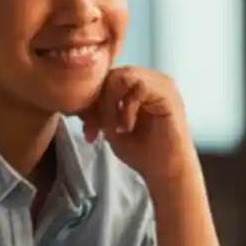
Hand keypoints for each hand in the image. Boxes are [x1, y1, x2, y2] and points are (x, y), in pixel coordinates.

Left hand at [79, 67, 198, 187]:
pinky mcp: (168, 93)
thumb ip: (97, 108)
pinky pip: (138, 87)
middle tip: (95, 129)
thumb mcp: (110, 126)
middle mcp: (151, 78)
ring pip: (122, 77)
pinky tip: (127, 127)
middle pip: (112, 74)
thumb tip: (77, 97)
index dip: (92, 99)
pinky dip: (127, 108)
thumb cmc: (142, 151)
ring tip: (114, 127)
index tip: (87, 127)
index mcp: (138, 83)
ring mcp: (161, 83)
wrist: (165, 172)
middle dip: (98, 102)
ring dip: (111, 104)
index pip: (107, 76)